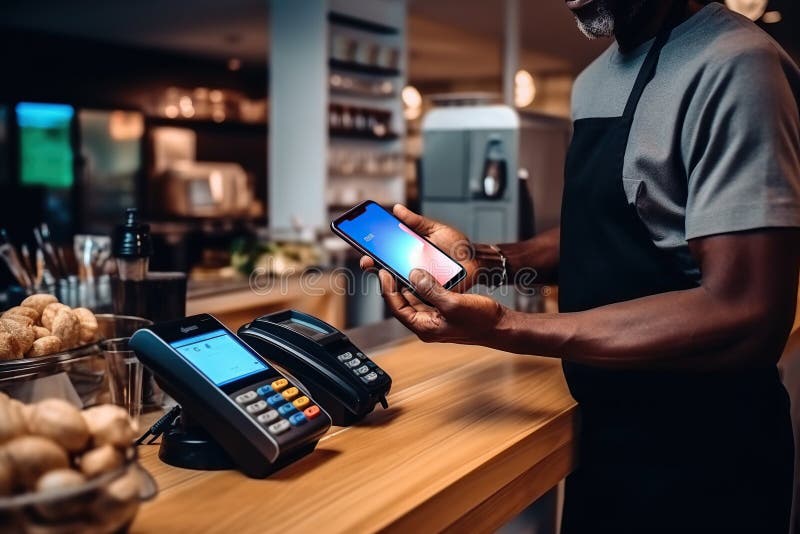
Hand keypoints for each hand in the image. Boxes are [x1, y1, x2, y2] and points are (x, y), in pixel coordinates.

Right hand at [359, 204, 479, 291]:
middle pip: (385, 271)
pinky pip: (416, 295)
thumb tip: (397, 209)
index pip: (384, 254)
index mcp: (408, 254)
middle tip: (367, 261)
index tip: (362, 244)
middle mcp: (410, 270)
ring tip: (383, 271)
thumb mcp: (435, 229)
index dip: (371, 251)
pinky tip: (404, 283)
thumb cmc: (457, 246)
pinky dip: (408, 291)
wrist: (477, 261)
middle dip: (373, 266)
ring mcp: (419, 284)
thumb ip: (416, 221)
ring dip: (387, 280)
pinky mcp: (429, 295)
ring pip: (397, 286)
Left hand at [378, 268, 506, 344]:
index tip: (383, 272)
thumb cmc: (480, 320)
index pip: (397, 307)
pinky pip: (427, 296)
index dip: (387, 289)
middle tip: (386, 266)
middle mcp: (426, 324)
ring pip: (414, 298)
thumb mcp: (453, 303)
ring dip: (408, 283)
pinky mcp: (443, 311)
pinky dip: (423, 284)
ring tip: (400, 266)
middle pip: (402, 302)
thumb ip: (431, 289)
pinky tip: (422, 271)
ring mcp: (435, 318)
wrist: (500, 326)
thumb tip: (413, 275)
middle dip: (394, 285)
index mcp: (424, 327)